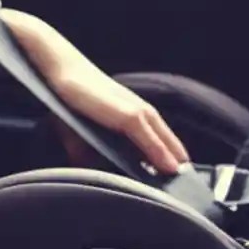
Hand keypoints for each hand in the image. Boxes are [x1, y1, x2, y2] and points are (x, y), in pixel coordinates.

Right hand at [0, 7, 189, 174]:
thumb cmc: (69, 94)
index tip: (175, 173)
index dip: (167, 153)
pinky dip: (161, 153)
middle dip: (175, 158)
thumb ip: (83, 148)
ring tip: (183, 178)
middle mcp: (137, 107)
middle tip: (186, 180)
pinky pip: (149, 137)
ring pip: (162, 138)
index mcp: (130, 108)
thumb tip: (83, 165)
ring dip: (173, 158)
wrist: (61, 68)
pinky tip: (169, 167)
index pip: (157, 133)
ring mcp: (134, 109)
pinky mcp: (127, 114)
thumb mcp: (78, 127)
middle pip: (166, 137)